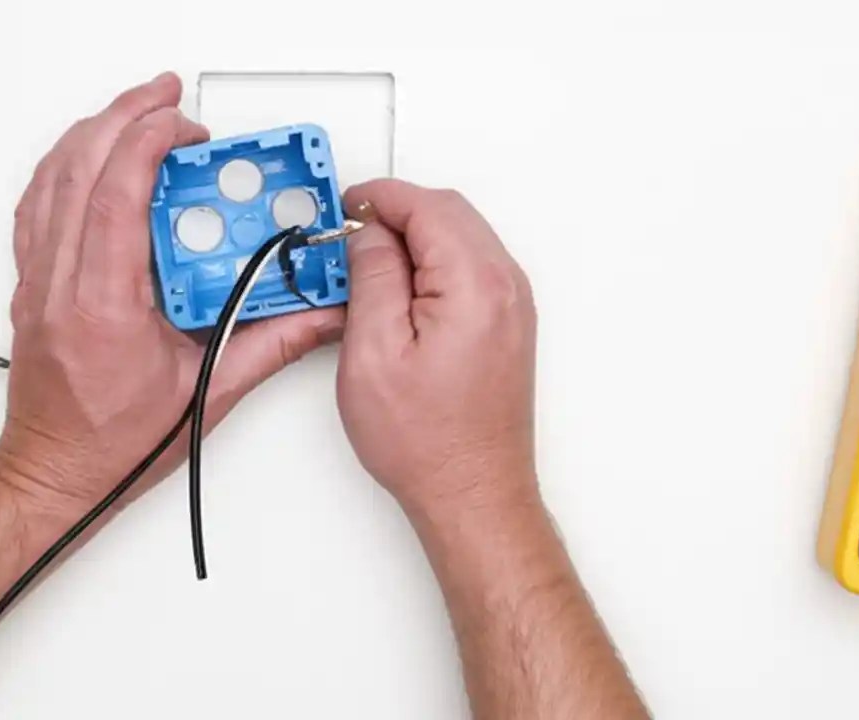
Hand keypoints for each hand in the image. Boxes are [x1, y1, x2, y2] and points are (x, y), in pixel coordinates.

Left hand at [0, 73, 343, 510]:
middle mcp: (60, 285)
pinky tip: (90, 159)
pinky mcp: (31, 285)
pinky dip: (64, 167)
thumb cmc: (113, 447)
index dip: (147, 144)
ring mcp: (38, 282)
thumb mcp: (207, 396)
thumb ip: (270, 345)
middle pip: (77, 168)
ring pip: (49, 179)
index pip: (116, 196)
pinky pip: (36, 205)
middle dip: (122, 116)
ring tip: (134, 114)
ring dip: (91, 133)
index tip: (183, 129)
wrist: (55, 474)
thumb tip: (317, 313)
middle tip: (165, 99)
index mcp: (103, 306)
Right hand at [336, 180, 537, 517]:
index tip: (344, 208)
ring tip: (368, 267)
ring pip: (461, 237)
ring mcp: (513, 305)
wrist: (472, 492)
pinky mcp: (508, 323)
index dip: (378, 198)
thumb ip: (373, 277)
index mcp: (476, 284)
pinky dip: (433, 263)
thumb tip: (369, 234)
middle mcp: (506, 287)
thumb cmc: (428, 442)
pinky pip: (470, 267)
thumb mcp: (373, 352)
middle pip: (449, 213)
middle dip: (396, 213)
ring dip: (415, 238)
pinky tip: (400, 289)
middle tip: (349, 235)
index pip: (427, 206)